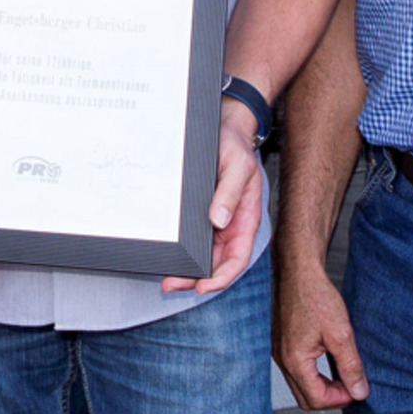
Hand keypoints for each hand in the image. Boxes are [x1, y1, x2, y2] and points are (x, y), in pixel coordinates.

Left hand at [163, 99, 263, 293]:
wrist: (224, 127)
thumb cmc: (235, 146)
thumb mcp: (237, 166)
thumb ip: (229, 193)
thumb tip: (220, 221)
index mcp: (246, 219)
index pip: (237, 258)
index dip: (221, 277)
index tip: (202, 286)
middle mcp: (231, 225)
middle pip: (216, 263)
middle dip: (196, 279)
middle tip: (171, 284)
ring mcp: (216, 221)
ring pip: (203, 255)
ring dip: (187, 269)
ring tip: (166, 277)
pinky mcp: (201, 213)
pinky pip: (193, 238)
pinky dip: (182, 250)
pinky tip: (169, 254)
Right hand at [275, 260, 368, 408]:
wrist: (299, 272)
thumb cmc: (315, 296)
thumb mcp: (341, 334)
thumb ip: (351, 366)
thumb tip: (359, 391)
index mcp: (294, 360)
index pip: (317, 399)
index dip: (341, 399)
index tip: (357, 390)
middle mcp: (281, 359)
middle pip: (306, 398)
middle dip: (331, 397)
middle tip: (351, 385)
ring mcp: (279, 351)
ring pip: (300, 385)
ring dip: (322, 385)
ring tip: (343, 372)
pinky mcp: (281, 343)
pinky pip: (296, 370)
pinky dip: (314, 373)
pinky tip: (329, 361)